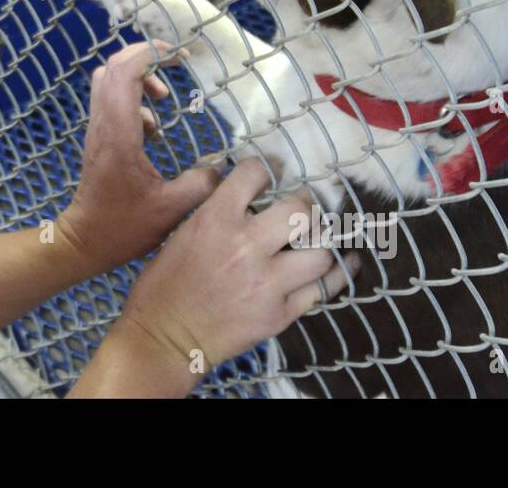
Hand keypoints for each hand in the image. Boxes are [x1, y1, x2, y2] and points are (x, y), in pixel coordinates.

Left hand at [56, 39, 221, 273]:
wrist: (85, 240)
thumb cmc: (125, 227)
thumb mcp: (173, 210)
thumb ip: (202, 183)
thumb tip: (223, 164)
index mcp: (120, 134)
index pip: (124, 73)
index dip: (150, 54)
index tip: (179, 57)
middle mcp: (103, 124)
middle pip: (112, 67)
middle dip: (144, 57)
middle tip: (173, 65)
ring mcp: (97, 129)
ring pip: (108, 81)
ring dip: (137, 77)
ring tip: (164, 97)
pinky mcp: (98, 138)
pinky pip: (110, 100)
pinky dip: (133, 99)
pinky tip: (153, 128)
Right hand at [117, 157, 360, 371]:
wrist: (164, 337)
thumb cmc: (164, 283)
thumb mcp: (179, 232)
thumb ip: (213, 208)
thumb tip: (242, 189)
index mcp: (215, 219)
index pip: (255, 173)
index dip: (264, 170)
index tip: (267, 178)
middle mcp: (247, 246)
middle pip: (300, 210)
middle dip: (303, 205)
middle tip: (299, 211)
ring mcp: (268, 283)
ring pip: (321, 250)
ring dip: (320, 242)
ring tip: (314, 240)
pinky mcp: (280, 314)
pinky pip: (324, 289)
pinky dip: (336, 274)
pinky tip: (343, 264)